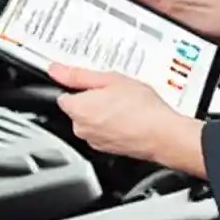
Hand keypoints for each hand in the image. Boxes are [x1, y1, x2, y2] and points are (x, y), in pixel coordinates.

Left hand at [47, 62, 202, 174]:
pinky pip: (102, 132)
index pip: (63, 95)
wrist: (163, 134)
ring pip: (90, 121)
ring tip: (123, 104)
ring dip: (102, 113)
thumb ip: (79, 75)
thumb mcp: (110, 79)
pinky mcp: (107, 149)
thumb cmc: (141, 108)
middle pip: (77, 108)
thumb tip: (56, 71)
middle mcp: (81, 128)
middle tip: (113, 91)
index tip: (92, 84)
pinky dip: (111, 125)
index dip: (78, 87)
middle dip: (91, 99)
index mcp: (77, 109)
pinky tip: (127, 117)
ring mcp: (94, 141)